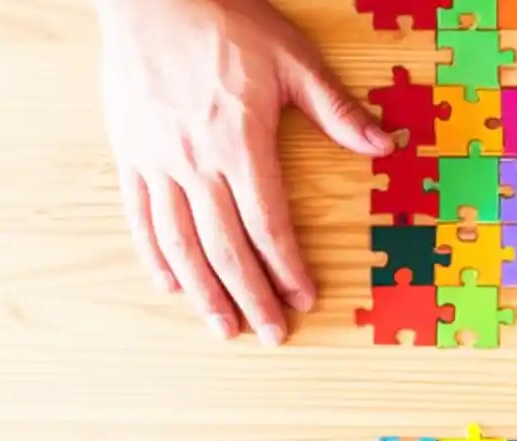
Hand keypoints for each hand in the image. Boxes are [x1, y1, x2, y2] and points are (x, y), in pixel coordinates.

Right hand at [95, 0, 393, 344]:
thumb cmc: (225, 22)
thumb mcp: (293, 60)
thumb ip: (336, 109)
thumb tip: (385, 141)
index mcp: (240, 143)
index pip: (267, 223)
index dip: (287, 267)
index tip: (305, 298)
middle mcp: (196, 162)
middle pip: (225, 246)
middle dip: (251, 295)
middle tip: (271, 334)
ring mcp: (158, 162)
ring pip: (181, 242)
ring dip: (204, 291)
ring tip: (223, 327)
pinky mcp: (130, 155)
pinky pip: (141, 217)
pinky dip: (156, 255)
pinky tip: (172, 285)